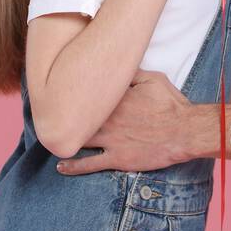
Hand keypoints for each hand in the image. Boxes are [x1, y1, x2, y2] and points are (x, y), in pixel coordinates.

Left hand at [56, 71, 194, 174]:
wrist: (185, 132)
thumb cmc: (171, 104)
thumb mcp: (153, 79)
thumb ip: (132, 72)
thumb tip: (116, 65)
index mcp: (114, 99)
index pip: (86, 93)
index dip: (73, 92)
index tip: (60, 89)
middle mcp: (107, 119)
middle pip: (76, 117)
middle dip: (62, 115)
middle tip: (46, 114)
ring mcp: (110, 140)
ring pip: (79, 139)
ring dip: (65, 138)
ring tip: (51, 138)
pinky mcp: (117, 159)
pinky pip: (89, 164)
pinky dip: (73, 166)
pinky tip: (60, 166)